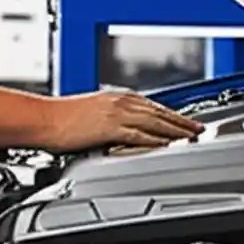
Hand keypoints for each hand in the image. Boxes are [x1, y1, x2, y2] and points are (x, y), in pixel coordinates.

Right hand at [39, 91, 203, 151]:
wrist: (43, 119)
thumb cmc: (62, 118)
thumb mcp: (93, 112)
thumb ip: (112, 118)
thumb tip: (123, 128)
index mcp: (117, 98)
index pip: (153, 106)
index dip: (173, 114)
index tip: (187, 120)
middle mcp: (120, 102)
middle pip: (159, 112)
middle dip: (182, 121)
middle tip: (199, 128)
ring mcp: (116, 114)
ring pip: (154, 121)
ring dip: (175, 129)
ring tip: (191, 136)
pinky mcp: (110, 128)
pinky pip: (138, 134)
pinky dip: (155, 139)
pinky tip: (166, 145)